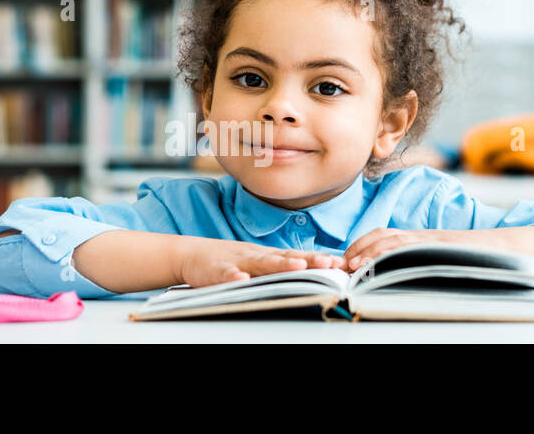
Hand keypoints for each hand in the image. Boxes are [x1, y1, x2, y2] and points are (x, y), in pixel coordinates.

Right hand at [175, 238, 344, 287]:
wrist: (191, 254)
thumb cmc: (228, 261)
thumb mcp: (256, 263)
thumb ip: (277, 268)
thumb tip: (308, 274)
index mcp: (267, 256)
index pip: (297, 256)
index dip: (319, 259)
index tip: (341, 263)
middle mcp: (256, 256)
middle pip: (285, 257)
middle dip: (309, 260)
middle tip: (330, 264)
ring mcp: (237, 261)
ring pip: (261, 262)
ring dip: (279, 265)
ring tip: (297, 267)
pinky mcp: (217, 270)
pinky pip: (226, 274)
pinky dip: (233, 276)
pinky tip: (240, 280)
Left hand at [342, 228, 508, 271]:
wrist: (502, 251)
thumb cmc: (469, 259)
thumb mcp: (435, 258)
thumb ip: (413, 262)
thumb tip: (387, 276)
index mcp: (416, 238)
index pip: (381, 236)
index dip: (359, 246)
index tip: (343, 260)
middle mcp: (419, 236)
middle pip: (380, 235)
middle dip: (356, 248)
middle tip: (340, 263)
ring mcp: (429, 241)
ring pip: (392, 239)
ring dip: (368, 252)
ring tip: (352, 265)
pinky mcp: (440, 247)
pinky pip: (413, 247)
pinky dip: (393, 253)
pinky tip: (380, 263)